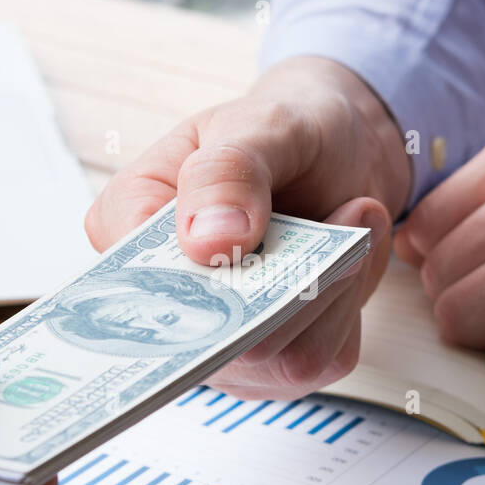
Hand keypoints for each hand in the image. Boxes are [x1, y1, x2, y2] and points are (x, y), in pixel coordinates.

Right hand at [85, 56, 409, 398]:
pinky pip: (324, 358)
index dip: (195, 277)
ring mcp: (223, 341)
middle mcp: (168, 299)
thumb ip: (227, 172)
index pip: (134, 283)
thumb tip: (207, 243)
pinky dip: (352, 303)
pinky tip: (354, 256)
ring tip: (354, 218)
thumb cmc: (281, 134)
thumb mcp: (257, 125)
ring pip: (283, 360)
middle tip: (347, 210)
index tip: (259, 232)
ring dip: (337, 289)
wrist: (340, 154)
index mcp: (130, 227)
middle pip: (221, 341)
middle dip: (297, 280)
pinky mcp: (280, 360)